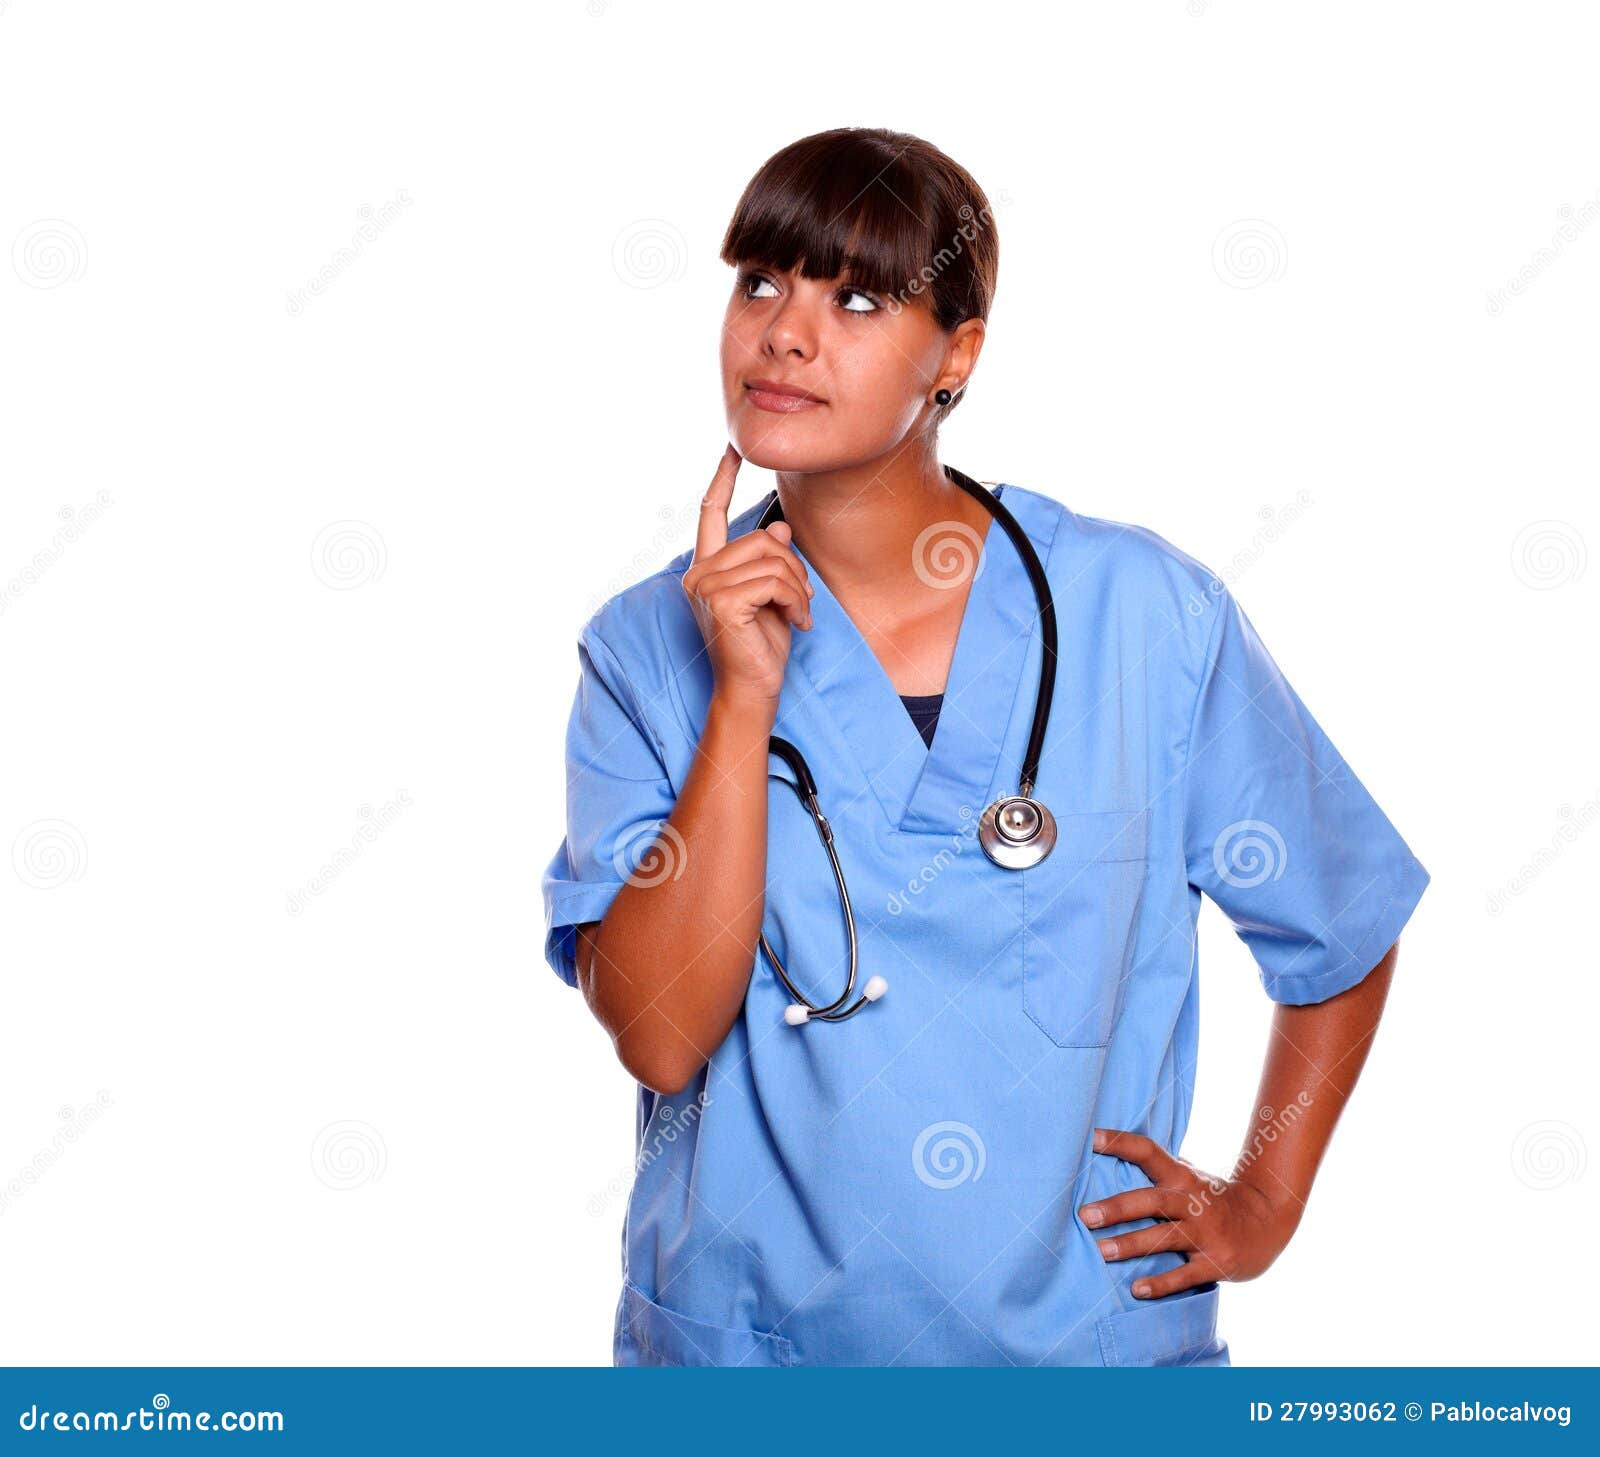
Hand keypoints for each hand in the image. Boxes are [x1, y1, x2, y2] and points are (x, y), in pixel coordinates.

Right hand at [682, 444, 813, 713]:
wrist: (754, 689)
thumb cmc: (762, 647)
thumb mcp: (774, 596)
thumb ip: (772, 561)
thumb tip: (781, 528)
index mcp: (708, 568)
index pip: (709, 513)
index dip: (722, 478)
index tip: (733, 449)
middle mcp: (699, 573)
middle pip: (763, 539)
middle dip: (794, 567)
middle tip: (801, 600)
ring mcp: (705, 587)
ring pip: (773, 559)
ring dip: (798, 588)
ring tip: (798, 615)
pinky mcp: (721, 602)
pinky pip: (774, 581)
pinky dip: (796, 601)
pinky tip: (797, 623)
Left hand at [1078, 1127, 1298, 1298]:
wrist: (1268, 1222)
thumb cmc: (1213, 1199)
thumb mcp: (1191, 1178)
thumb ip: (1159, 1171)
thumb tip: (1112, 1157)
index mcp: (1183, 1178)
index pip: (1149, 1152)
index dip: (1120, 1143)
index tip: (1090, 1138)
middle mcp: (1194, 1203)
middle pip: (1153, 1201)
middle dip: (1118, 1208)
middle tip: (1085, 1216)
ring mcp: (1206, 1234)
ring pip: (1165, 1238)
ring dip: (1131, 1245)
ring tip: (1101, 1252)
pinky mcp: (1216, 1263)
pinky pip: (1185, 1275)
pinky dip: (1161, 1283)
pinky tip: (1136, 1290)